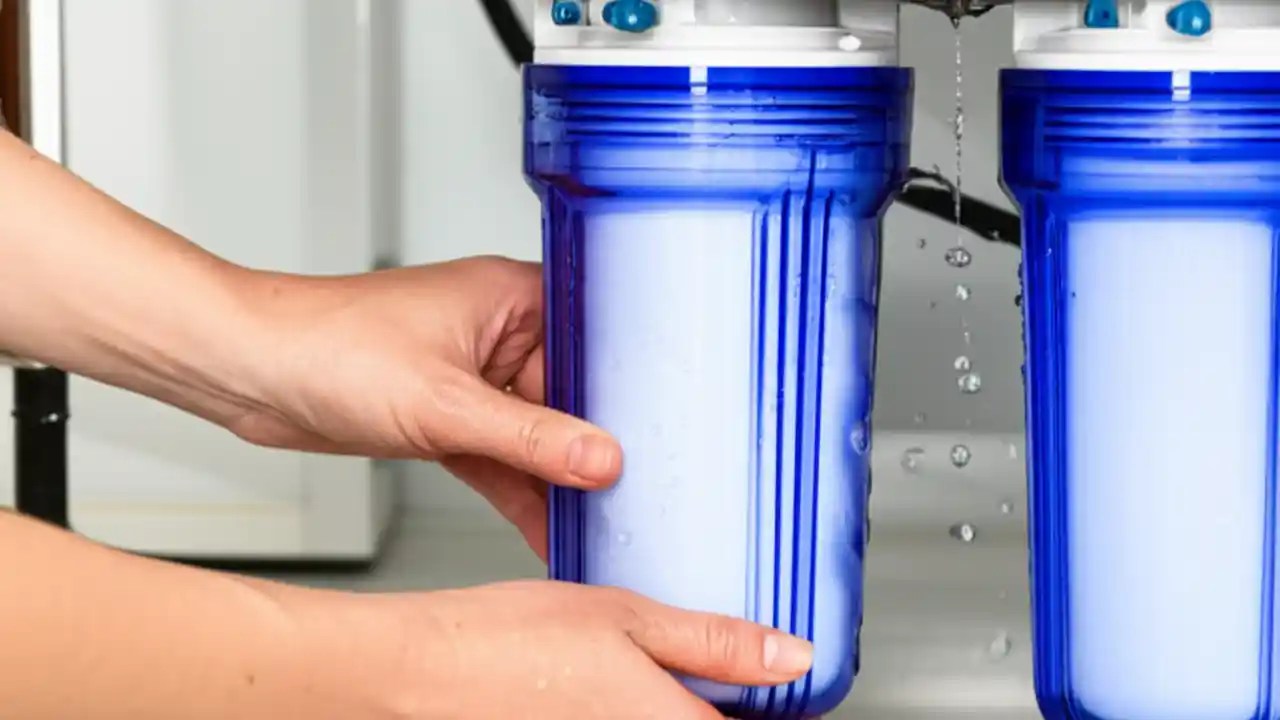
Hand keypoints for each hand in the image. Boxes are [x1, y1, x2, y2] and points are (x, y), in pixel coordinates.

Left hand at [228, 257, 620, 557]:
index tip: (660, 430)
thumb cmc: (326, 344)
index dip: (629, 385)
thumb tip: (600, 458)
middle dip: (594, 444)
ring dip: (555, 476)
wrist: (246, 370)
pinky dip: (517, 490)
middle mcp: (496, 334)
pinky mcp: (443, 417)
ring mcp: (470, 378)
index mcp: (509, 297)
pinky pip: (498, 457)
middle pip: (569, 395)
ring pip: (534, 433)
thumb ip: (529, 438)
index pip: (593, 339)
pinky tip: (546, 527)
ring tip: (598, 520)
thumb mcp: (443, 402)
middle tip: (634, 493)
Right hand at [350, 580, 814, 718]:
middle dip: (722, 707)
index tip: (783, 689)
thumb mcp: (624, 617)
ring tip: (653, 676)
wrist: (416, 676)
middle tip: (721, 677)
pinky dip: (635, 714)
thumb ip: (713, 641)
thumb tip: (789, 656)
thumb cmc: (503, 644)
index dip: (779, 710)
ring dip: (675, 708)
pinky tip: (608, 691)